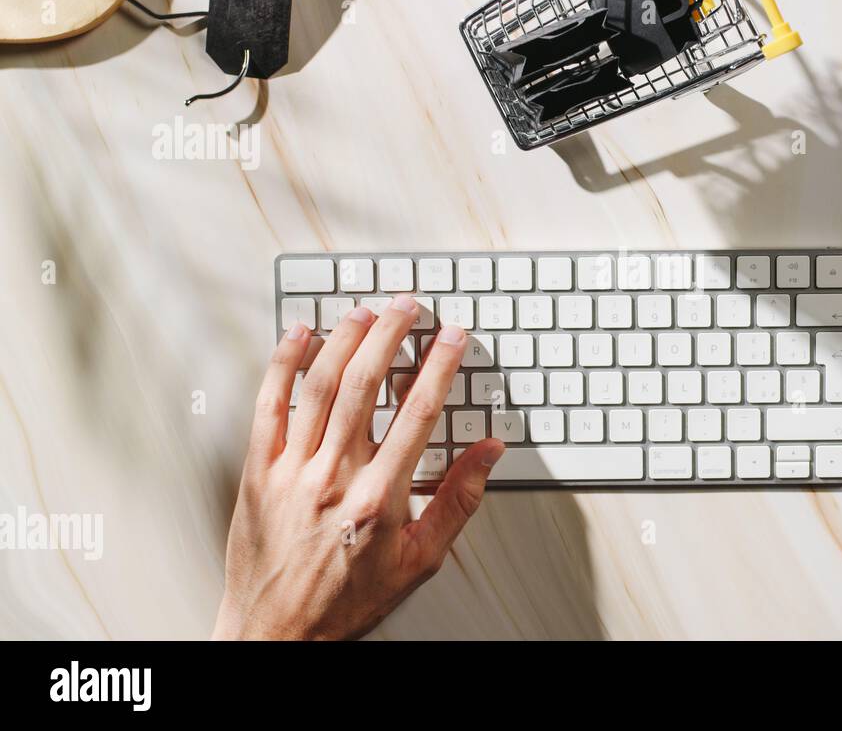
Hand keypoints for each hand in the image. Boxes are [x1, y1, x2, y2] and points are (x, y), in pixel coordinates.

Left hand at [213, 296, 504, 639]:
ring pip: (318, 387)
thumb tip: (487, 453)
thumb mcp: (419, 560)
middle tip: (408, 306)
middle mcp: (332, 478)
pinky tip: (298, 335)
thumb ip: (458, 501)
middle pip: (365, 386)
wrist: (276, 633)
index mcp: (378, 498)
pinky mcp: (256, 471)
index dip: (438, 367)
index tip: (451, 338)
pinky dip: (282, 365)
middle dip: (390, 336)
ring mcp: (289, 471)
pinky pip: (267, 405)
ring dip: (344, 339)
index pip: (417, 414)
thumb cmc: (346, 600)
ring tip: (364, 310)